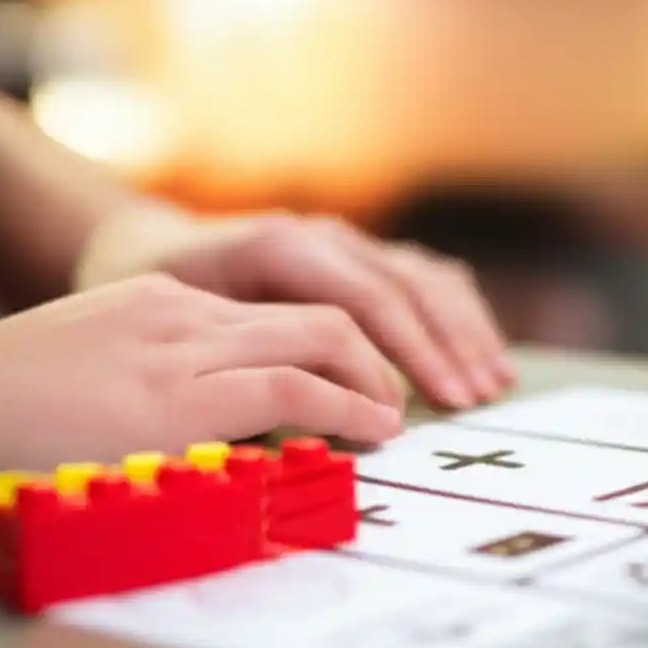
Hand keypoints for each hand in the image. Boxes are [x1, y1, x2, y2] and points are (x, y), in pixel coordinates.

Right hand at [0, 275, 404, 478]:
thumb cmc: (5, 404)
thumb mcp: (97, 368)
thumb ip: (160, 378)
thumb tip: (222, 420)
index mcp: (163, 303)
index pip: (275, 316)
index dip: (333, 349)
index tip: (357, 380)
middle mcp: (183, 314)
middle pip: (315, 315)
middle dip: (374, 355)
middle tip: (396, 396)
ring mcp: (183, 349)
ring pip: (320, 339)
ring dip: (373, 379)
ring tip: (393, 418)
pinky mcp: (181, 397)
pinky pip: (292, 389)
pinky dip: (345, 408)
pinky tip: (370, 429)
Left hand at [75, 207, 513, 408]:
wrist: (152, 246)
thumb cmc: (162, 297)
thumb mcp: (185, 328)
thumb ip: (248, 358)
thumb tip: (313, 410)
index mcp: (285, 247)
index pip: (371, 299)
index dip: (413, 351)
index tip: (441, 401)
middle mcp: (328, 236)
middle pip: (412, 287)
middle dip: (450, 346)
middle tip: (476, 400)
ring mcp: (350, 242)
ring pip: (430, 278)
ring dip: (467, 331)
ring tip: (495, 383)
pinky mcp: (363, 256)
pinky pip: (428, 278)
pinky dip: (461, 316)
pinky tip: (485, 354)